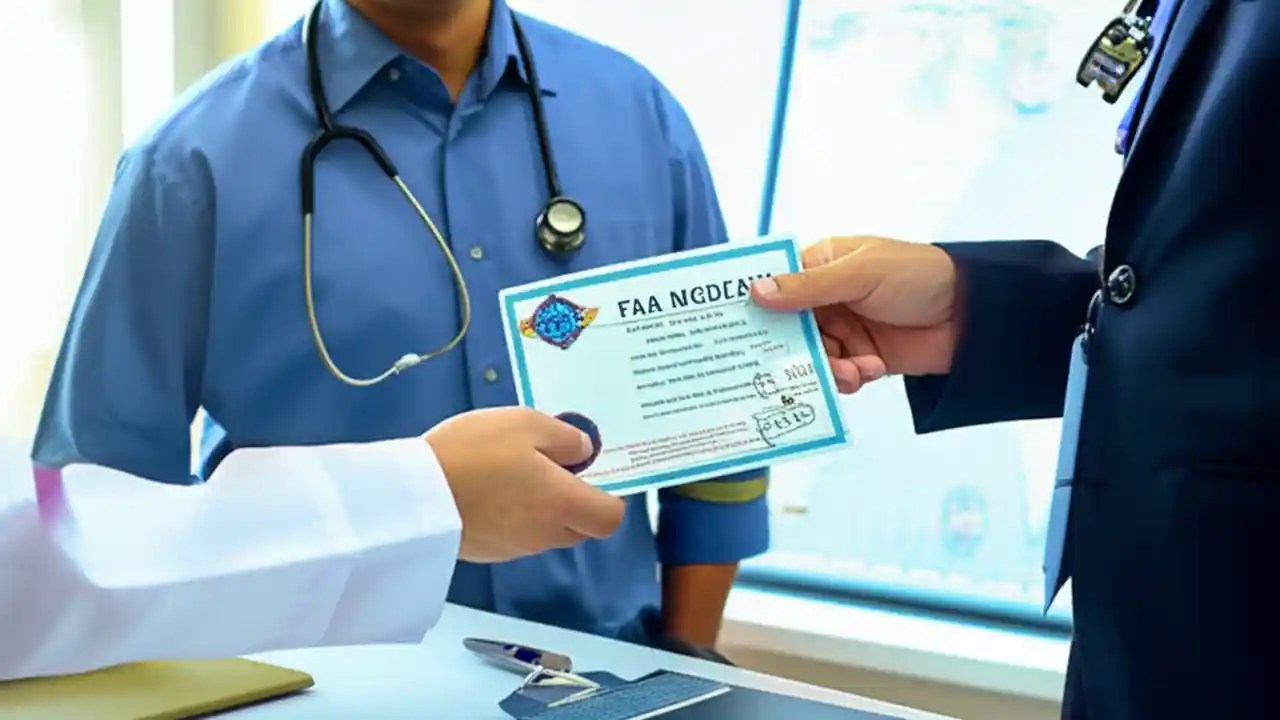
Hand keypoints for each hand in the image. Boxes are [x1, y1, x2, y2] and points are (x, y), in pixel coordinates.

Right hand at [425, 407, 624, 562]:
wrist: (414, 494)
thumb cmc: (477, 452)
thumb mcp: (526, 424)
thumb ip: (565, 438)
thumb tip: (584, 451)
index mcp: (562, 504)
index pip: (610, 518)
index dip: (610, 497)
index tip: (592, 472)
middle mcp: (545, 534)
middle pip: (580, 527)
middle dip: (576, 501)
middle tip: (551, 467)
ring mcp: (515, 547)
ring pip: (548, 532)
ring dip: (543, 509)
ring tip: (513, 473)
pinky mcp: (488, 552)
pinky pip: (517, 535)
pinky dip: (515, 517)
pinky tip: (489, 489)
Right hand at [750, 236, 959, 392]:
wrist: (974, 315)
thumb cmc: (917, 276)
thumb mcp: (861, 275)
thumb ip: (809, 287)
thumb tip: (755, 292)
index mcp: (823, 265)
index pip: (777, 284)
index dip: (758, 304)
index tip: (737, 327)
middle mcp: (829, 298)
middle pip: (790, 329)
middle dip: (794, 348)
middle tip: (795, 363)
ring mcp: (846, 329)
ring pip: (813, 356)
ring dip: (829, 367)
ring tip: (852, 370)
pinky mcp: (863, 358)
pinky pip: (839, 374)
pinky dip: (850, 377)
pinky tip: (869, 371)